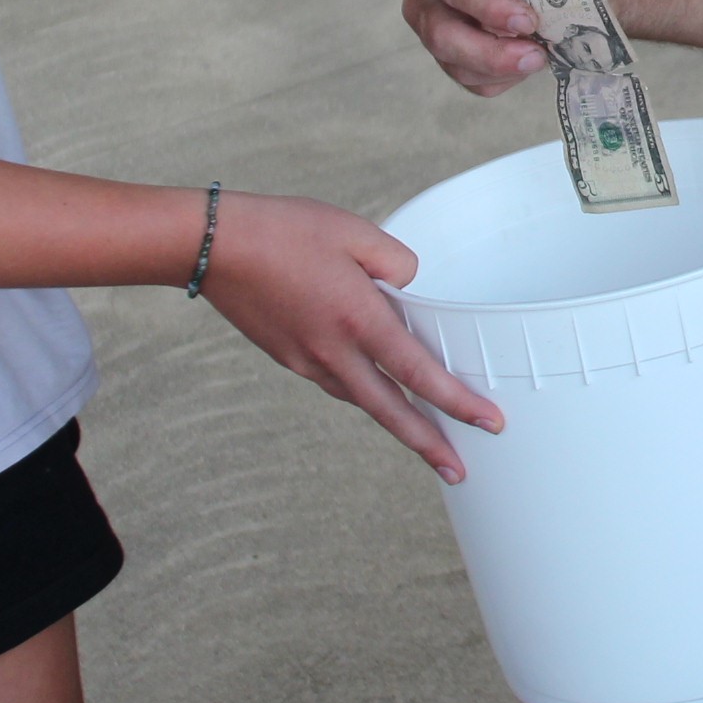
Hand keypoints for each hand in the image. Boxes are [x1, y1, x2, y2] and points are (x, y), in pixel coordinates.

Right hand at [196, 191, 504, 481]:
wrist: (214, 247)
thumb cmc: (284, 230)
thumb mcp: (354, 232)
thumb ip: (395, 262)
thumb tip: (409, 287)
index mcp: (358, 319)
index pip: (419, 373)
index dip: (457, 402)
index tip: (489, 423)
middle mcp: (334, 352)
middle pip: (392, 412)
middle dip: (429, 444)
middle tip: (459, 471)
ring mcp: (307, 361)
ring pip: (363, 399)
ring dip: (396, 420)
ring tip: (425, 433)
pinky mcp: (288, 357)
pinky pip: (337, 381)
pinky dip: (362, 390)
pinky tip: (373, 384)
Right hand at [403, 0, 548, 95]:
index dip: (489, 7)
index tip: (529, 20)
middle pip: (442, 35)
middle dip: (491, 53)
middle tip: (536, 56)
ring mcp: (432, 29)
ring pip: (456, 65)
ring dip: (502, 69)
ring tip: (539, 57)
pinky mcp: (448, 57)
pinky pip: (471, 81)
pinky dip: (503, 78)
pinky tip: (525, 61)